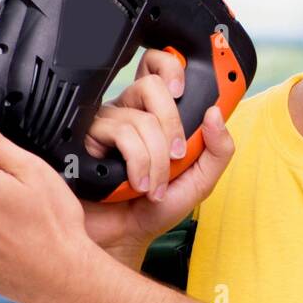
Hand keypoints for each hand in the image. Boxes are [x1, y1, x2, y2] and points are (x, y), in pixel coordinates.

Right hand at [80, 49, 235, 260]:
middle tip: (176, 156)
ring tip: (153, 186)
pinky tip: (133, 183)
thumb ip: (218, 150)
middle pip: (150, 85)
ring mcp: (104, 124)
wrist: (124, 237)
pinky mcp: (85, 139)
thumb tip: (216, 114)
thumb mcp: (201, 180)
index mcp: (154, 113)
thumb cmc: (156, 208)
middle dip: (172, 125)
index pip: (155, 66)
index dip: (169, 66)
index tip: (183, 90)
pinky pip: (117, 133)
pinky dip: (136, 163)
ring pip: (138, 118)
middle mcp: (128, 112)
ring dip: (155, 159)